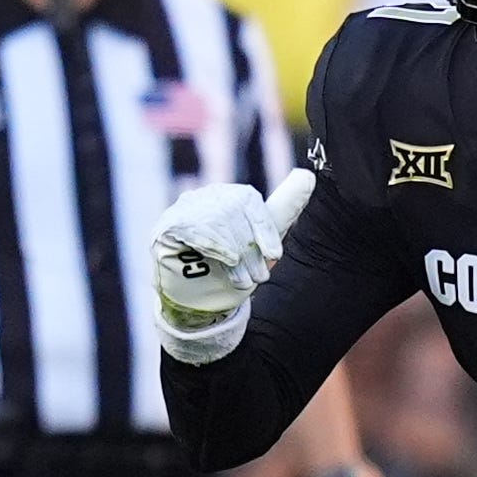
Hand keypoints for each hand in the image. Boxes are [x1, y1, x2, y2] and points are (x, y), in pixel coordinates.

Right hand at [152, 169, 314, 362]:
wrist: (198, 301)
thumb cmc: (231, 270)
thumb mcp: (259, 243)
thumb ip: (281, 211)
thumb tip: (308, 176)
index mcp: (231, 197)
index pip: (249, 201)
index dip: (265, 229)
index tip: (274, 255)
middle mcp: (207, 197)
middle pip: (233, 212)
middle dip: (250, 249)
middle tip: (258, 278)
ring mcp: (185, 209)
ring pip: (216, 221)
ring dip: (235, 254)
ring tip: (242, 279)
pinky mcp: (168, 225)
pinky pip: (194, 228)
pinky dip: (214, 247)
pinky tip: (225, 261)